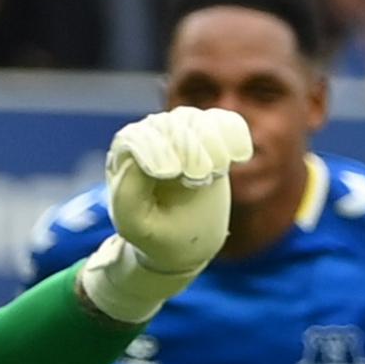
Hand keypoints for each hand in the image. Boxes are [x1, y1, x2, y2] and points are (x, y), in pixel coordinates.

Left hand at [82, 106, 252, 318]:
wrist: (186, 243)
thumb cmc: (156, 235)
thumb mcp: (135, 224)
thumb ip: (127, 193)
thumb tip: (142, 157)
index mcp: (125, 159)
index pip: (139, 137)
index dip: (161, 151)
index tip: (185, 177)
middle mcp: (148, 141)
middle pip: (166, 124)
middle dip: (188, 146)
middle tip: (204, 177)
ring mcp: (177, 138)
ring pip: (191, 119)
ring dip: (210, 140)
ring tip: (219, 168)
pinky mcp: (204, 140)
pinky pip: (218, 122)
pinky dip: (231, 133)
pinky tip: (238, 156)